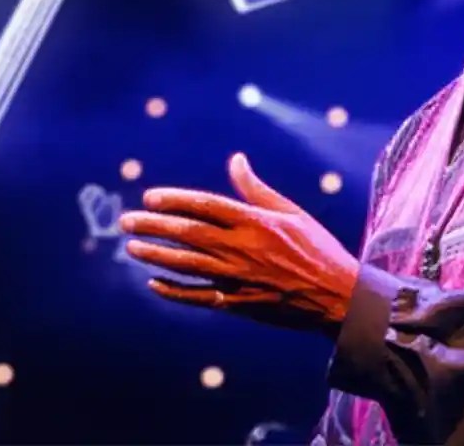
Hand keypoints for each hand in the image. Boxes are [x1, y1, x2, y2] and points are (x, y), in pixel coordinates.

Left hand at [118, 153, 360, 334]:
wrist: (337, 296)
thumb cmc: (317, 249)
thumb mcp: (292, 213)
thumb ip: (257, 190)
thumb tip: (236, 160)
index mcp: (255, 222)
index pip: (205, 205)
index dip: (174, 199)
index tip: (149, 197)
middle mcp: (242, 248)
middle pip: (188, 233)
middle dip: (153, 225)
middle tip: (126, 221)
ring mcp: (237, 277)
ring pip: (186, 264)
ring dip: (156, 255)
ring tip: (132, 247)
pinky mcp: (238, 303)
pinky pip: (198, 296)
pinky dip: (174, 291)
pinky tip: (154, 284)